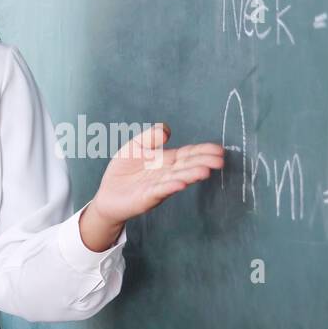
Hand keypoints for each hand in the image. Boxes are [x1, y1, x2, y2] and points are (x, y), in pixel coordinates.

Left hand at [89, 122, 223, 226]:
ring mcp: (158, 186)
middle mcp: (167, 174)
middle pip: (187, 166)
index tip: (219, 149)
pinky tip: (180, 183)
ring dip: (190, 175)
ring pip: (177, 179)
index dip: (203, 151)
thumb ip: (150, 137)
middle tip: (220, 160)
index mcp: (166, 161)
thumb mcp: (135, 146)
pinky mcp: (147, 197)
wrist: (107, 194)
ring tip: (204, 172)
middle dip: (203, 163)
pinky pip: (160, 190)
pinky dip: (171, 186)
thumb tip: (167, 131)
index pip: (188, 154)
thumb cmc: (124, 170)